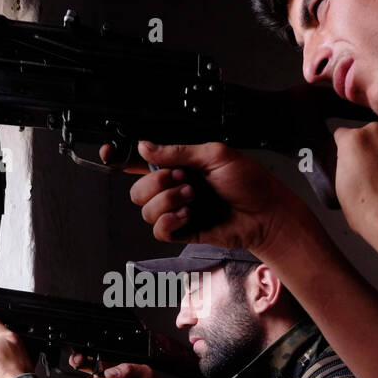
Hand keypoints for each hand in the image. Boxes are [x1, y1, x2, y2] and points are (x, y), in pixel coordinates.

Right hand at [126, 140, 301, 252]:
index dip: (122, 159)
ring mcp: (178, 210)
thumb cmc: (250, 182)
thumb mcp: (215, 154)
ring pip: (145, 210)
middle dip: (155, 183)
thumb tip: (144, 146)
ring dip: (166, 201)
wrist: (267, 214)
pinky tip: (188, 213)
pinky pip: (158, 230)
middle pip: (137, 188)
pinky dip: (169, 220)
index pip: (142, 161)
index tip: (110, 155)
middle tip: (182, 179)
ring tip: (193, 196)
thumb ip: (178, 151)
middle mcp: (175, 187)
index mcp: (180, 164)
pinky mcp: (184, 231)